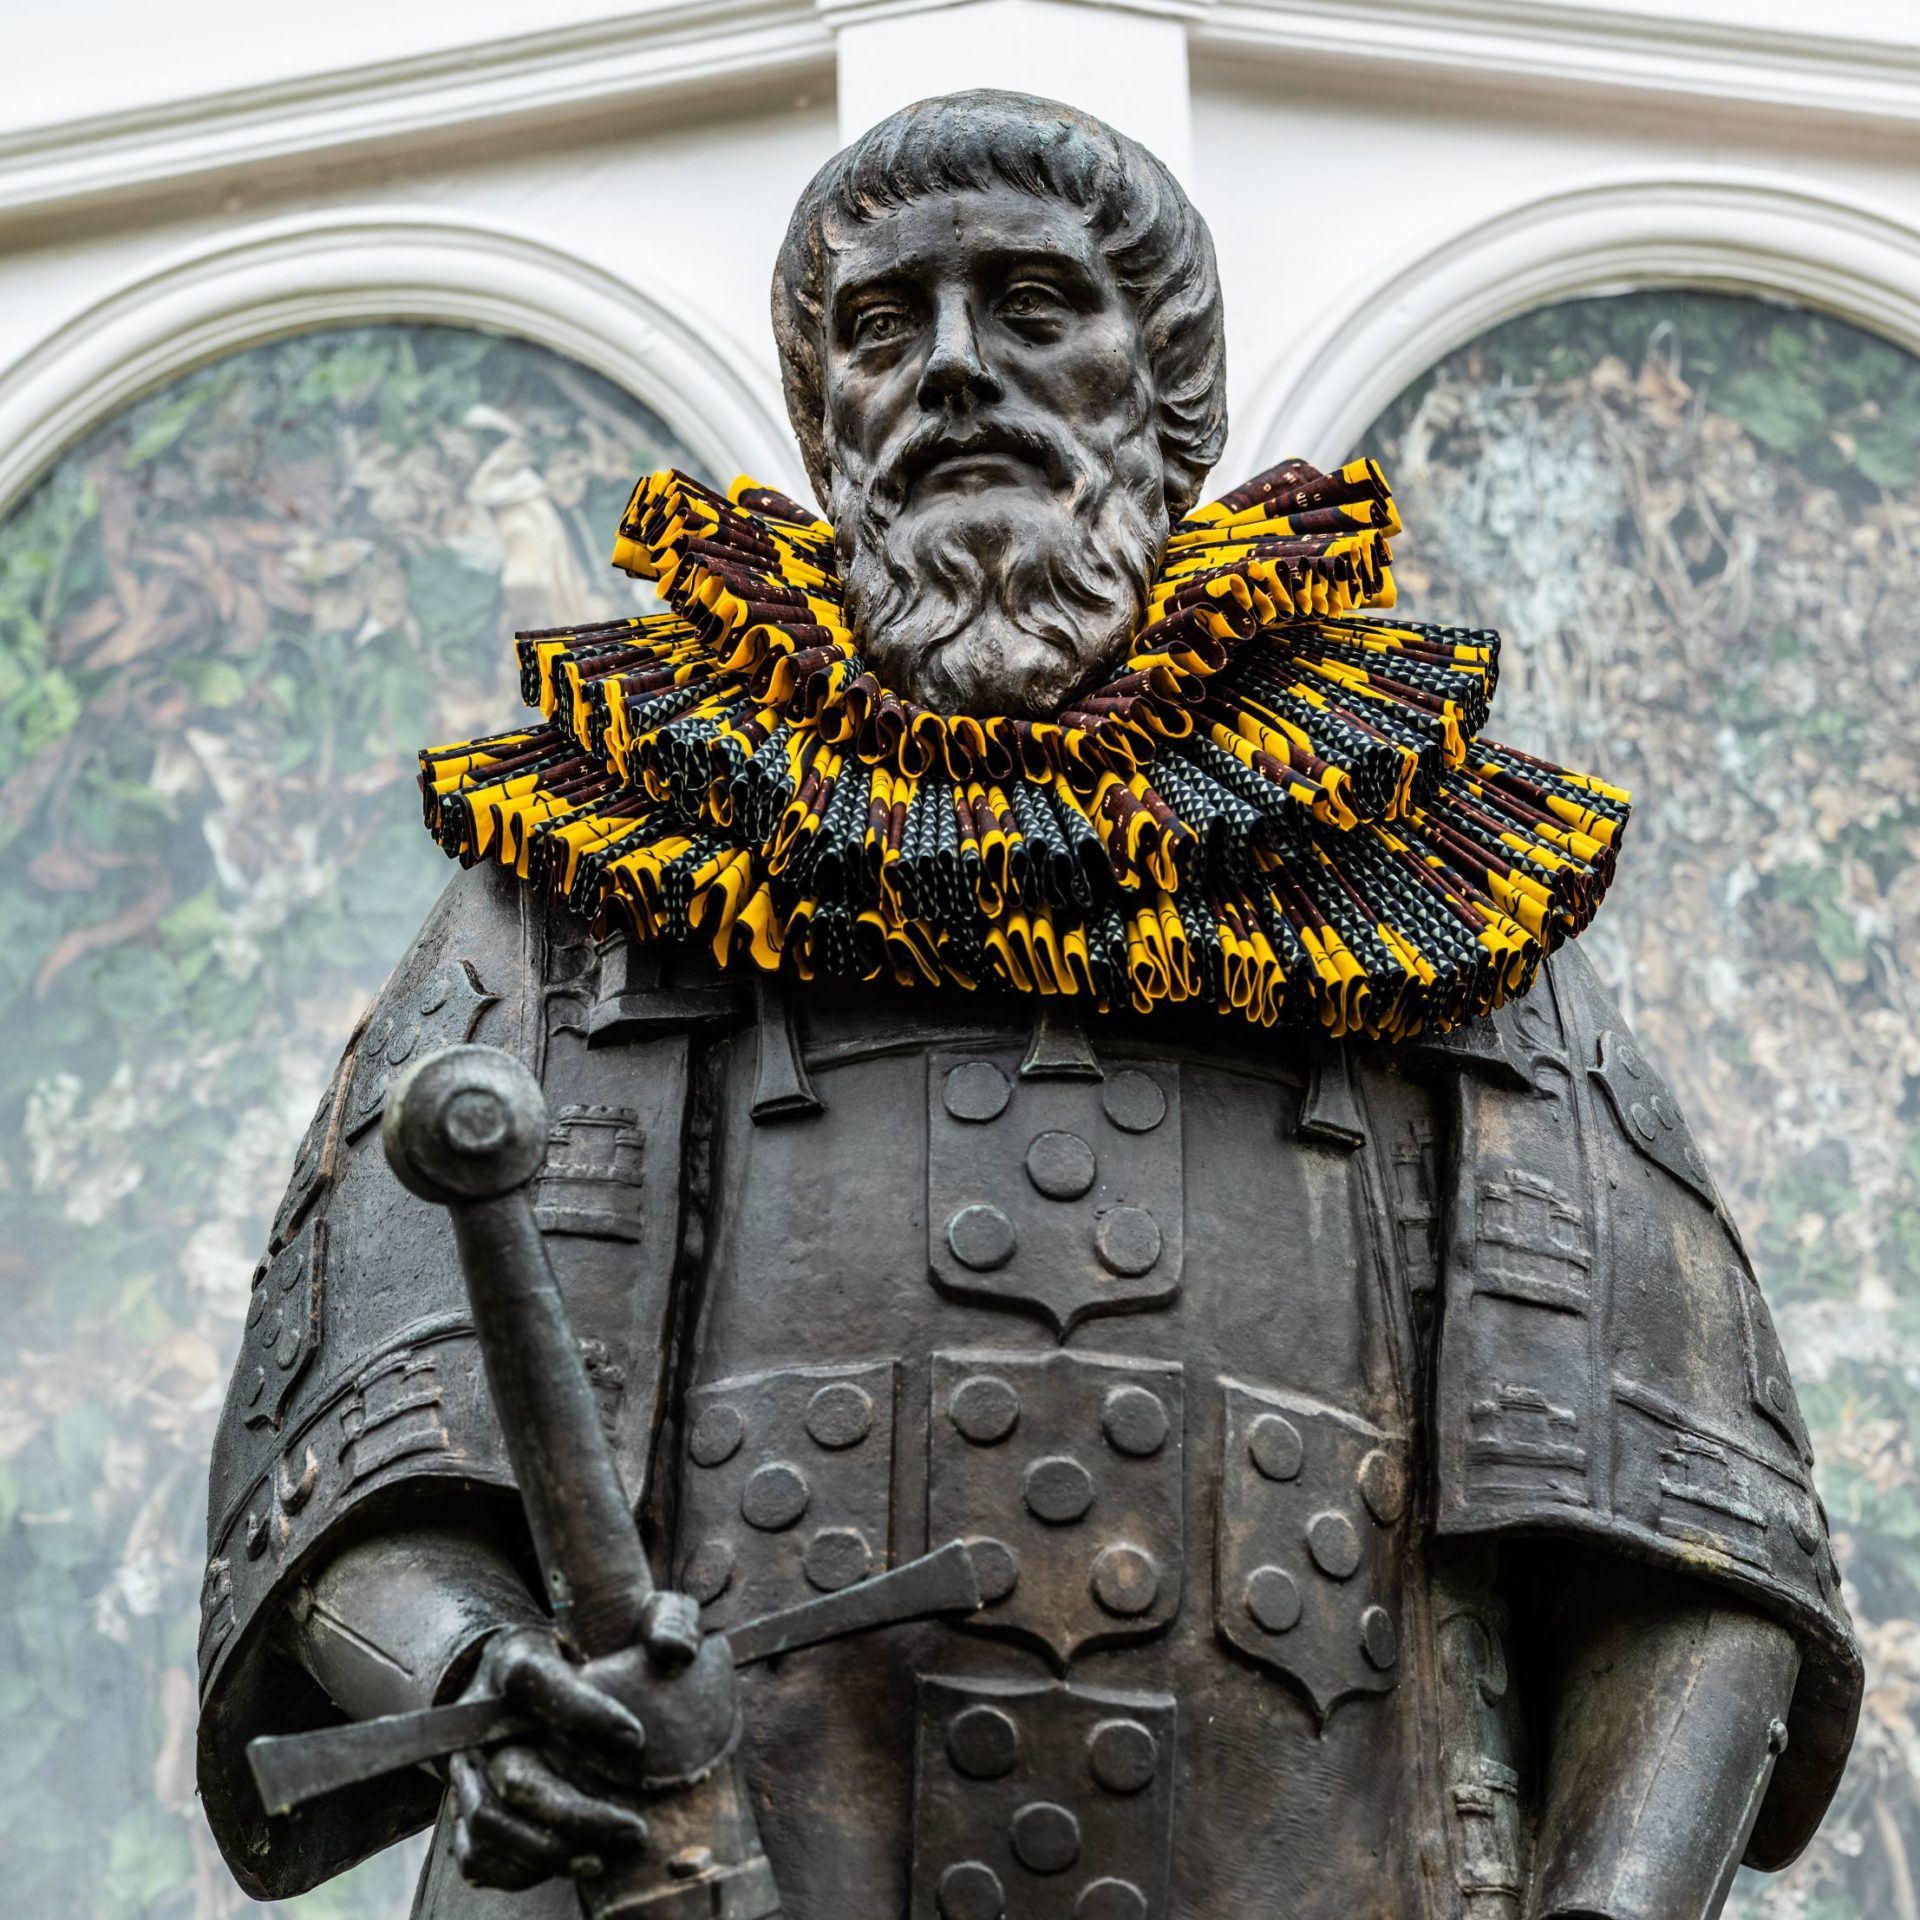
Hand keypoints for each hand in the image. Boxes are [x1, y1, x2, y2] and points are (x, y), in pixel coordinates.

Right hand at [447, 1624, 653, 1890]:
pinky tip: (574, 1862)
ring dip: (548, 1851)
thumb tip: (675, 1651)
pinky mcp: (464, 1805)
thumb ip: (665, 1620)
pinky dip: (520, 1870)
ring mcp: (469, 1766)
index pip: (535, 1682)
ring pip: (489, 1822)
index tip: (637, 1739)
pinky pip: (476, 1853)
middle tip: (635, 1830)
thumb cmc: (589, 1648)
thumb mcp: (630, 1617)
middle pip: (513, 1776)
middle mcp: (482, 1719)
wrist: (523, 1682)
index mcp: (516, 1661)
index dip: (582, 1713)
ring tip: (606, 1856)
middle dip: (575, 1814)